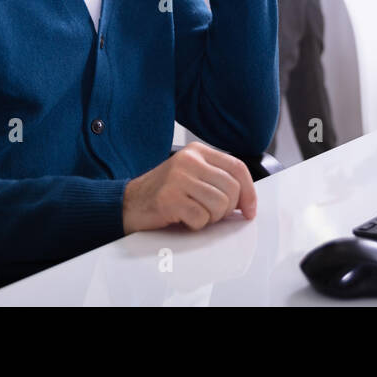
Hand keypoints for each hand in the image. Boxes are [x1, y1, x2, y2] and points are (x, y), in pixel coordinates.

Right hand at [122, 141, 257, 233]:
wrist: (127, 203)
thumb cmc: (163, 193)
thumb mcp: (192, 176)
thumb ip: (217, 180)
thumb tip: (246, 200)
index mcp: (197, 151)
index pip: (237, 167)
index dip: (249, 191)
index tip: (249, 210)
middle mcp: (189, 160)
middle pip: (231, 188)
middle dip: (227, 209)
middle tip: (212, 214)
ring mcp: (178, 178)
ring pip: (219, 204)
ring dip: (210, 218)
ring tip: (195, 214)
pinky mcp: (168, 198)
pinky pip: (200, 218)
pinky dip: (195, 225)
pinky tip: (182, 218)